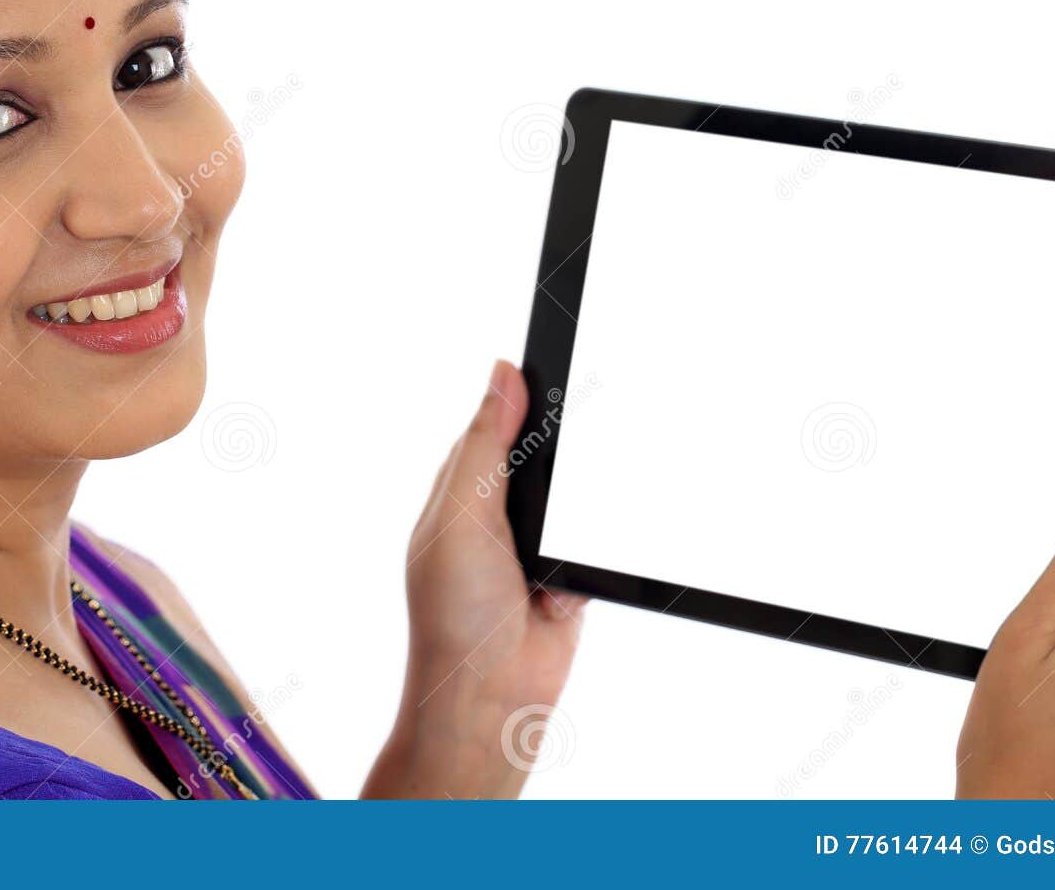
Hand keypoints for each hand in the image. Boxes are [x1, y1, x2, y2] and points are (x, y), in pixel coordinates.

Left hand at [363, 360, 586, 797]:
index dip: (524, 393)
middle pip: (545, 457)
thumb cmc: (454, 615)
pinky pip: (600, 543)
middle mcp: (496, 515)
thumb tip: (502, 371)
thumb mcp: (461, 514)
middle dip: (567, 450)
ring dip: (583, 505)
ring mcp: (535, 549)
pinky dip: (600, 549)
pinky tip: (583, 562)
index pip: (496, 423)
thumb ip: (485, 444)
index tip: (561, 353)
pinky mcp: (571, 579)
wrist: (492, 700)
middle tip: (589, 426)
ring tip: (576, 513)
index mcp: (459, 491)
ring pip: (577, 498)